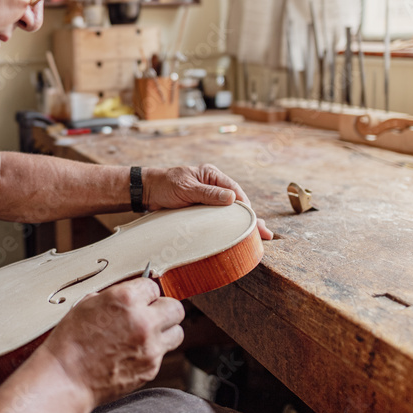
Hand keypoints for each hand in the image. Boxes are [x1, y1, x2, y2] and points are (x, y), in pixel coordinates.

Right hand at [39, 278, 183, 407]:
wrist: (66, 377)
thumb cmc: (70, 341)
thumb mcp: (88, 304)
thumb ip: (115, 297)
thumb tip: (131, 295)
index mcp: (126, 299)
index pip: (153, 287)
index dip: (144, 294)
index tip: (139, 299)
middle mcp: (144, 321)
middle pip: (175, 308)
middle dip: (163, 309)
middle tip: (151, 314)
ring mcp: (150, 347)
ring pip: (177, 332)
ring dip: (165, 331)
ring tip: (147, 334)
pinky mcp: (151, 368)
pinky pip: (163, 354)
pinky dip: (152, 352)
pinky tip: (133, 353)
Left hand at [142, 165, 273, 238]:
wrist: (147, 191)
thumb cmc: (165, 185)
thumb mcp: (186, 188)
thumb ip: (208, 194)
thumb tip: (233, 199)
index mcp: (211, 175)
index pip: (235, 191)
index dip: (245, 208)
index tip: (253, 222)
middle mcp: (213, 185)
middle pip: (237, 203)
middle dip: (250, 218)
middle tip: (265, 233)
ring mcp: (209, 198)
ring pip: (230, 212)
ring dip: (242, 223)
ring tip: (258, 237)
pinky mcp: (202, 208)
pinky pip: (219, 217)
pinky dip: (230, 225)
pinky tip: (238, 234)